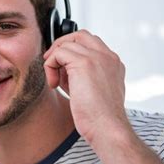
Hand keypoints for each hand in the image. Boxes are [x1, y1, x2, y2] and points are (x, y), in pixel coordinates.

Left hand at [43, 30, 128, 144]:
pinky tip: (54, 84)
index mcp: (112, 63)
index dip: (72, 52)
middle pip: (79, 35)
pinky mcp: (84, 63)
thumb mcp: (91, 90)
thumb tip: (60, 68)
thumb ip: (79, 75)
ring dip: (54, 60)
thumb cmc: (99, 117)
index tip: (62, 69)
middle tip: (52, 65)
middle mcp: (108, 57)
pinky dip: (50, 66)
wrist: (107, 127)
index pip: (90, 44)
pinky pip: (58, 53)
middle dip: (61, 47)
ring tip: (55, 81)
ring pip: (67, 43)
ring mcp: (97, 57)